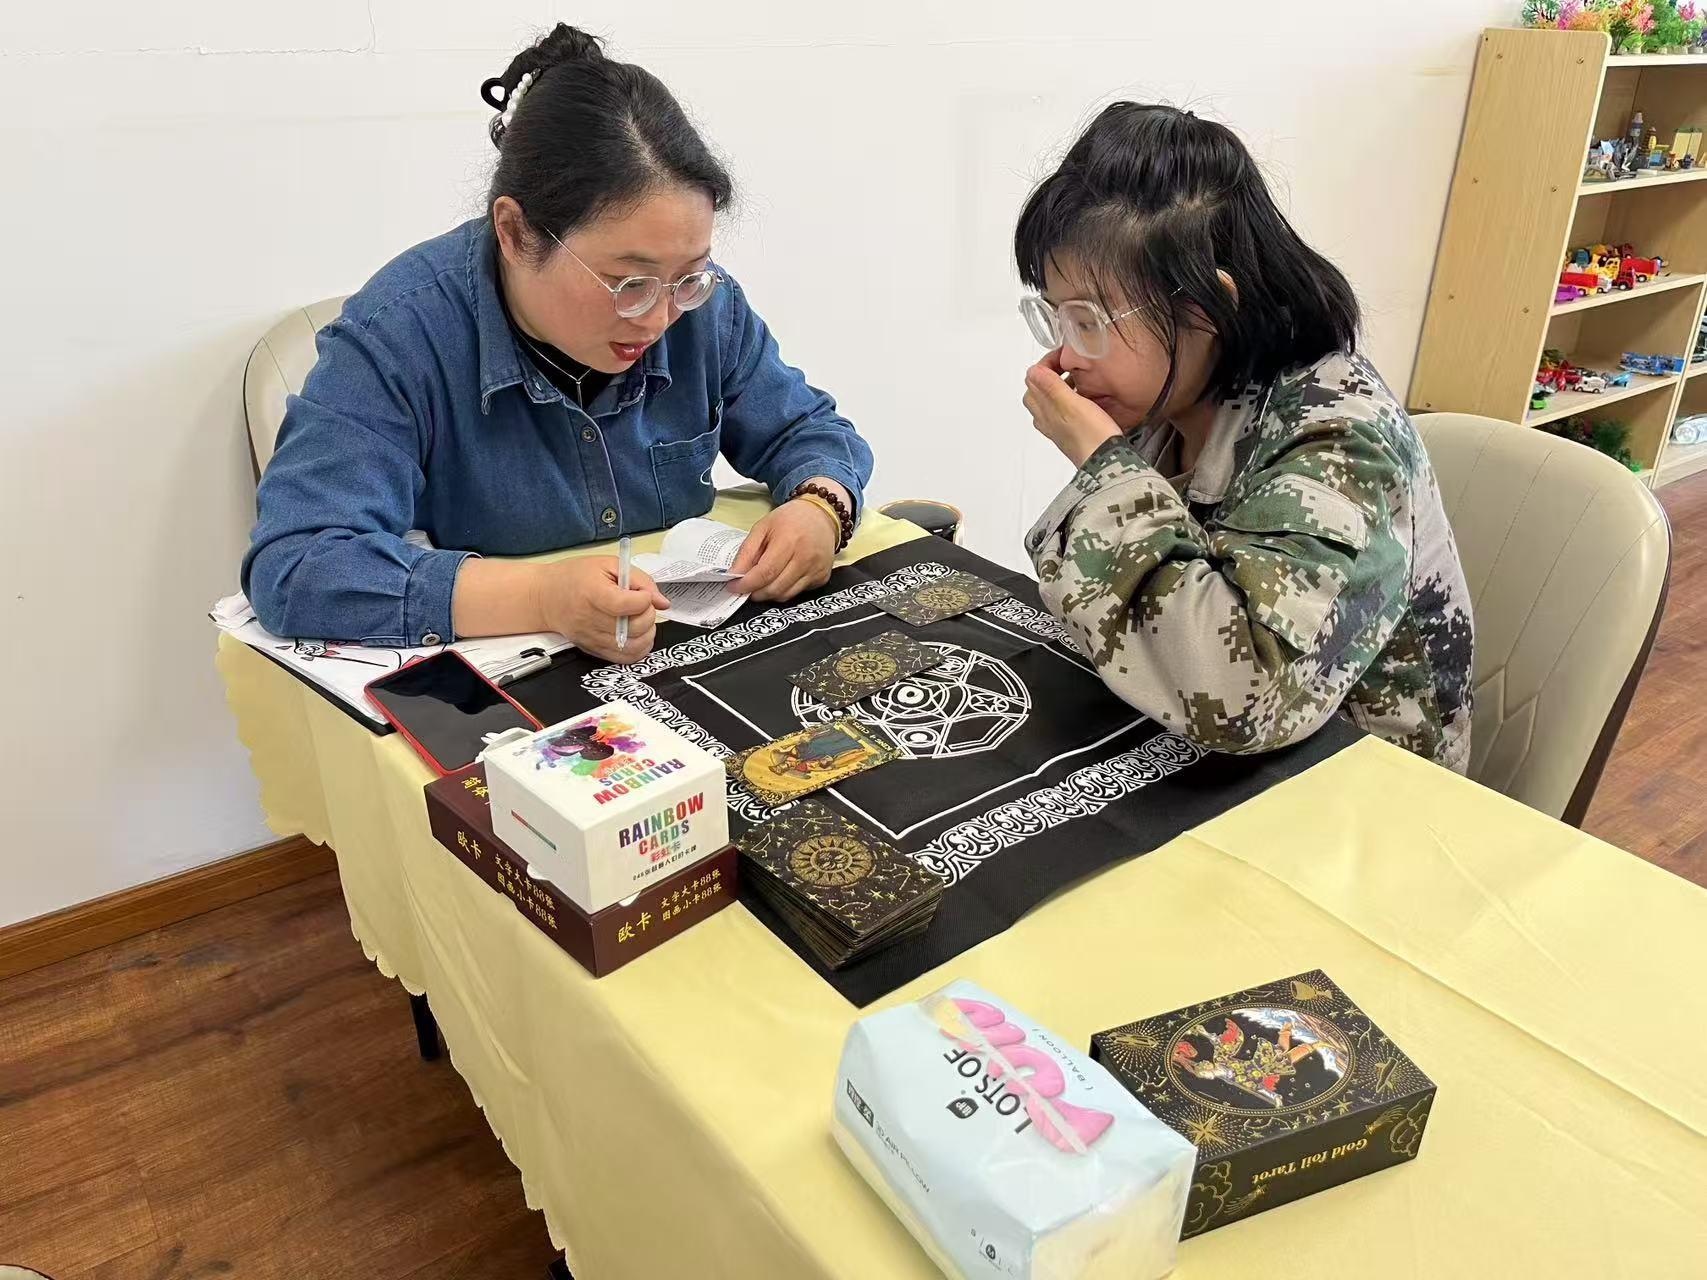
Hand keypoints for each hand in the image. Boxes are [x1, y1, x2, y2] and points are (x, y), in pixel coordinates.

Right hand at [532, 557, 669, 663]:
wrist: (544, 597)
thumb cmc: (574, 576)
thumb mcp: (607, 564)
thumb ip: (640, 580)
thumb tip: (662, 601)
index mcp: (592, 593)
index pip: (626, 605)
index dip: (644, 599)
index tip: (643, 594)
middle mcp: (590, 620)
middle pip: (633, 627)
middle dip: (648, 615)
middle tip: (643, 605)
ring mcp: (591, 639)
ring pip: (633, 646)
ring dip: (647, 633)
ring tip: (641, 620)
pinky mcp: (593, 650)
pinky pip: (624, 659)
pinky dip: (639, 649)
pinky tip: (638, 635)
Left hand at [730, 499, 838, 601]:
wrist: (821, 516)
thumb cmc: (789, 519)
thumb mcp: (762, 527)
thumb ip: (747, 551)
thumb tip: (734, 574)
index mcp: (789, 541)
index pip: (766, 572)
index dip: (747, 584)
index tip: (733, 587)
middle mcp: (806, 558)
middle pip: (775, 588)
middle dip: (756, 592)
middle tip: (746, 588)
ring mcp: (816, 570)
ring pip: (786, 595)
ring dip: (769, 594)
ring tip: (762, 582)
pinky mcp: (822, 578)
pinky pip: (798, 592)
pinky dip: (784, 590)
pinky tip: (781, 577)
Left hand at [1023, 351, 1121, 466]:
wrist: (1106, 462)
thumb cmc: (1091, 435)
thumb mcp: (1071, 404)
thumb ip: (1051, 387)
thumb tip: (1032, 371)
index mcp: (1044, 410)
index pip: (1033, 379)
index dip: (1046, 363)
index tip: (1063, 355)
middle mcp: (1046, 420)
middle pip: (1037, 390)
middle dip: (1048, 373)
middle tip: (1067, 364)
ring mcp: (1057, 427)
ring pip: (1049, 400)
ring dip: (1058, 385)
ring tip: (1076, 378)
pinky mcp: (1070, 433)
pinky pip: (1061, 411)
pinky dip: (1067, 398)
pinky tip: (1081, 397)